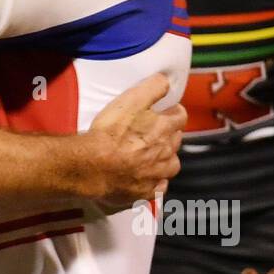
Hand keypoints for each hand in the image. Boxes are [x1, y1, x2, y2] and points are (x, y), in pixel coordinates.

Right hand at [87, 73, 183, 204]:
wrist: (93, 164)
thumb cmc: (111, 131)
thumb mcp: (130, 100)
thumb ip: (151, 88)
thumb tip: (166, 81)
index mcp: (164, 128)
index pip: (180, 116)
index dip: (174, 111)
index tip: (168, 110)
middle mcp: (165, 152)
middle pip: (176, 141)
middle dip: (170, 135)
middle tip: (156, 131)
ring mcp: (156, 174)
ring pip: (171, 166)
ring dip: (167, 159)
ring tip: (155, 156)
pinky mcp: (144, 192)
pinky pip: (158, 188)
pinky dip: (156, 183)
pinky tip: (149, 179)